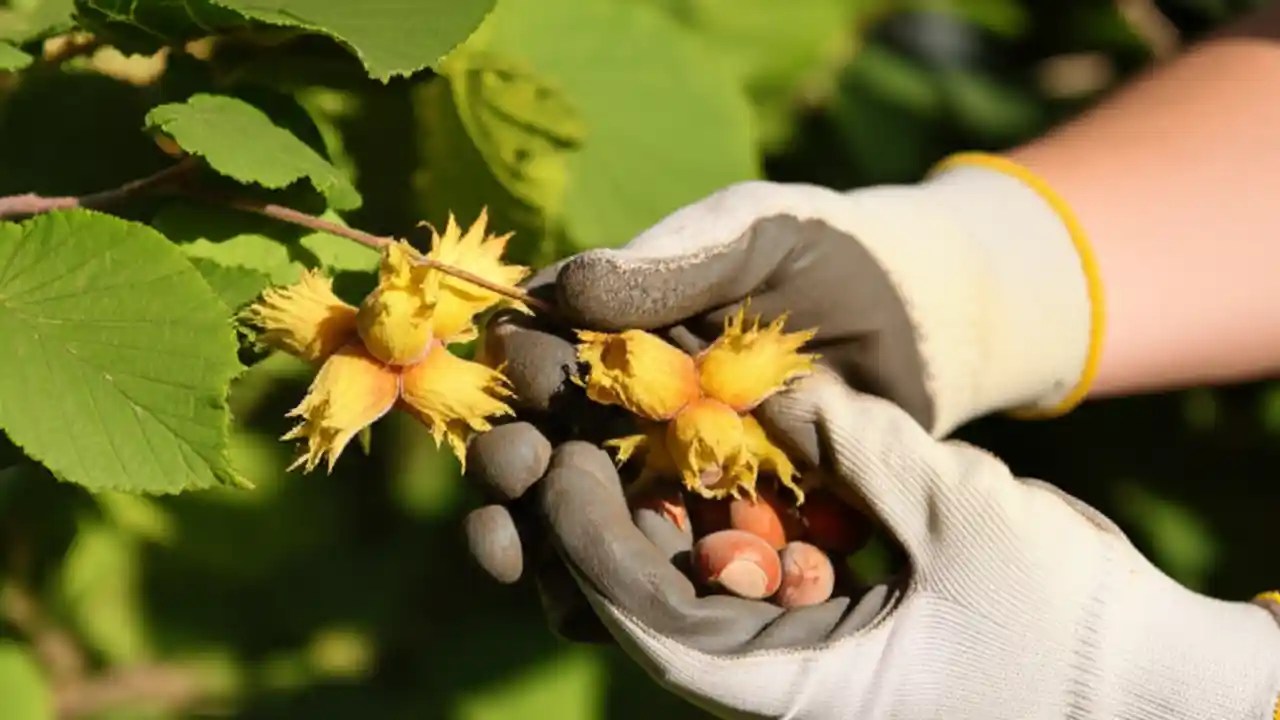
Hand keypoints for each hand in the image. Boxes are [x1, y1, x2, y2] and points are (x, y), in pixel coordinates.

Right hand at [463, 160, 1094, 613]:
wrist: (923, 321)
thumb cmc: (829, 252)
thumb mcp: (754, 236)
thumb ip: (671, 264)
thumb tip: (564, 289)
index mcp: (617, 325)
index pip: (538, 346)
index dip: (523, 369)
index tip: (535, 384)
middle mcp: (625, 400)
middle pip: (540, 437)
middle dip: (513, 458)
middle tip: (517, 470)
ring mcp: (664, 464)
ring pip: (578, 508)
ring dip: (540, 532)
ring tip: (516, 552)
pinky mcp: (713, 517)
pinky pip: (652, 553)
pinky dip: (611, 579)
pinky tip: (586, 598)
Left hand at [477, 367, 1279, 718]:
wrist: (1128, 677)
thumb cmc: (1065, 614)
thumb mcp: (964, 515)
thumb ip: (862, 445)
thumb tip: (765, 381)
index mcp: (790, 684)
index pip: (652, 621)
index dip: (592, 542)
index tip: (563, 459)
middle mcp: (769, 675)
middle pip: (637, 605)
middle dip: (579, 526)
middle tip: (542, 435)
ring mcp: (786, 650)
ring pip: (666, 585)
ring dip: (616, 514)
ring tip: (573, 431)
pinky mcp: (806, 621)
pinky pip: (718, 569)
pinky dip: (684, 513)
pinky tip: (654, 447)